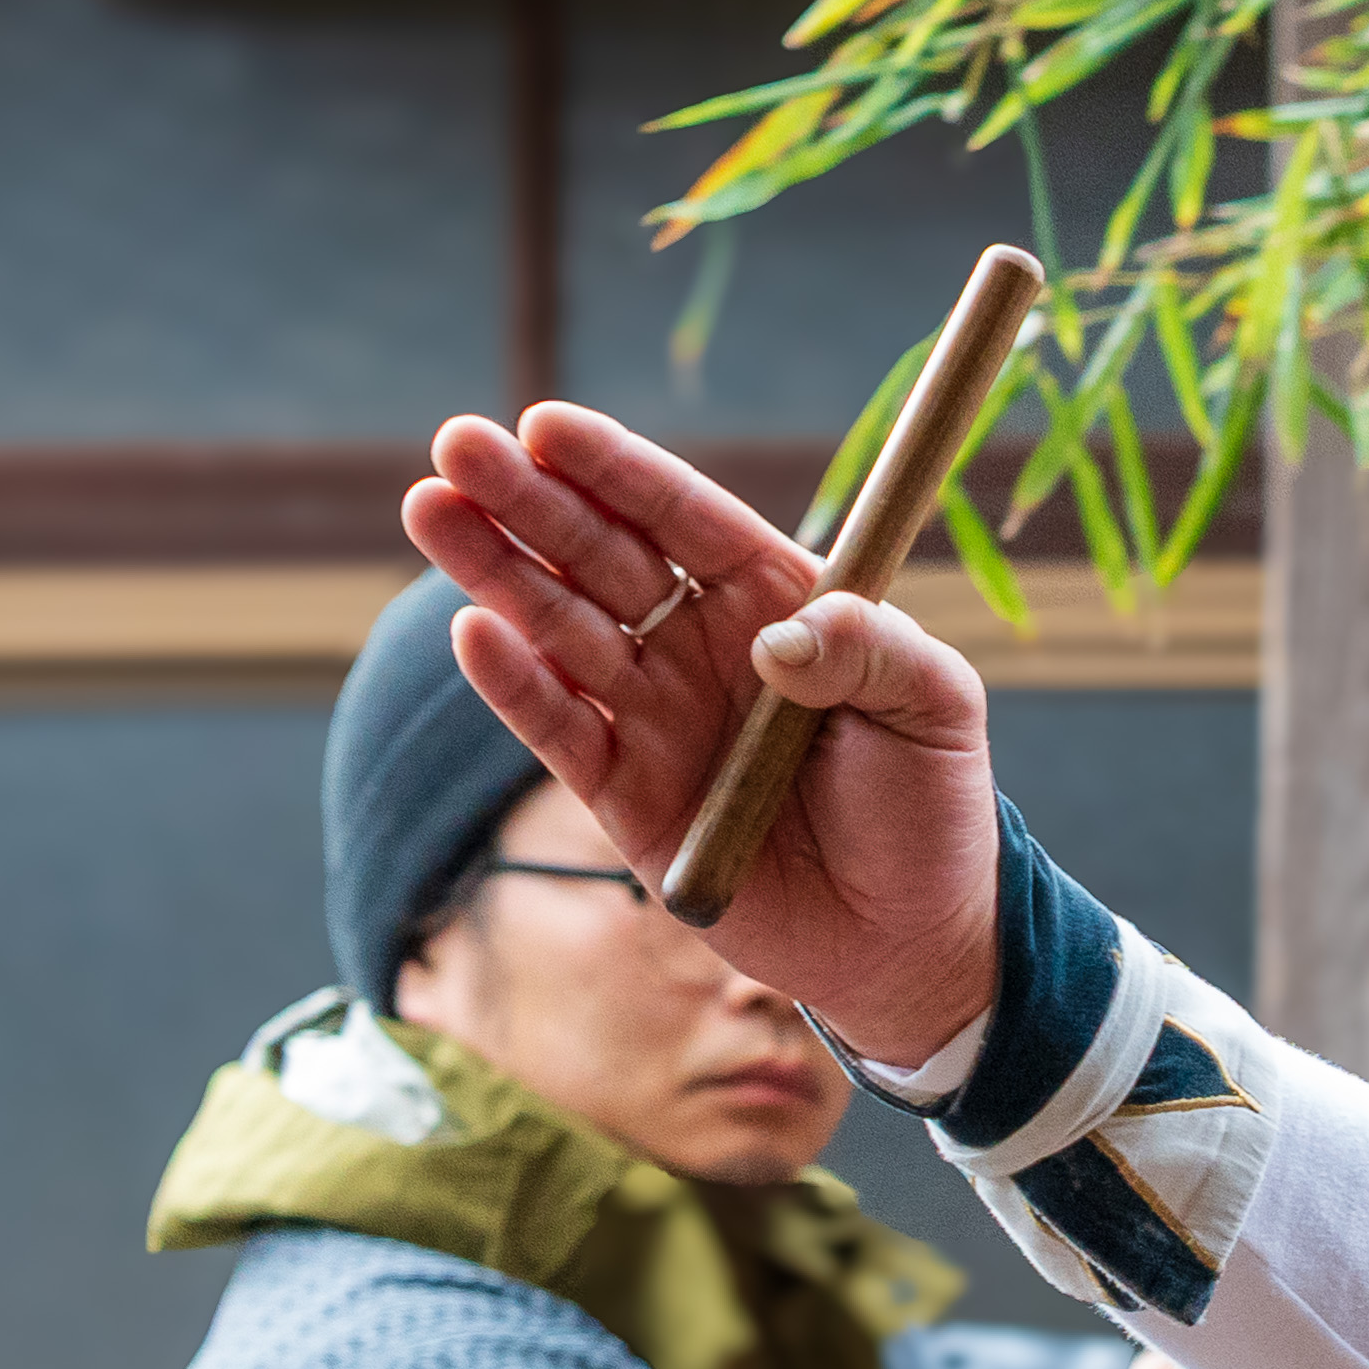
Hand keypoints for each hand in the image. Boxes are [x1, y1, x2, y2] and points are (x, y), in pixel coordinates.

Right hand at [404, 404, 1002, 1062]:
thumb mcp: (936, 707)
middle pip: (600, 556)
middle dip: (529, 501)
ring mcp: (655, 716)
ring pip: (561, 628)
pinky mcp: (625, 796)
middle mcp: (701, 646)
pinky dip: (516, 684)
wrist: (911, 942)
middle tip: (457, 446)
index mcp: (773, 600)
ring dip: (496, 571)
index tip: (546, 426)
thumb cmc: (932, 808)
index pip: (681, 518)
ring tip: (432, 510)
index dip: (614, 472)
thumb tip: (782, 638)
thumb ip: (874, 647)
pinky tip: (473, 633)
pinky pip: (559, 729)